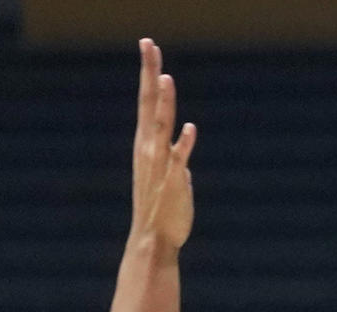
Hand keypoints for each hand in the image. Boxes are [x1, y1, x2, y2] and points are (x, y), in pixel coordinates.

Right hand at [127, 39, 196, 256]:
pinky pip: (179, 161)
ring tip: (165, 80)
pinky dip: (184, 145)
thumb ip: (176, 165)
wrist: (154, 241)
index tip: (149, 45)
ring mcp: (160, 165)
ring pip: (161, 128)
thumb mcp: (170, 179)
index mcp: (146, 144)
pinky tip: (190, 128)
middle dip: (149, 73)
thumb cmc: (162, 209)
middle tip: (148, 45)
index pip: (146, 100)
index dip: (148, 72)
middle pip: (148, 104)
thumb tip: (182, 162)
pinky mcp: (174, 183)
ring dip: (164, 105)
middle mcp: (149, 149)